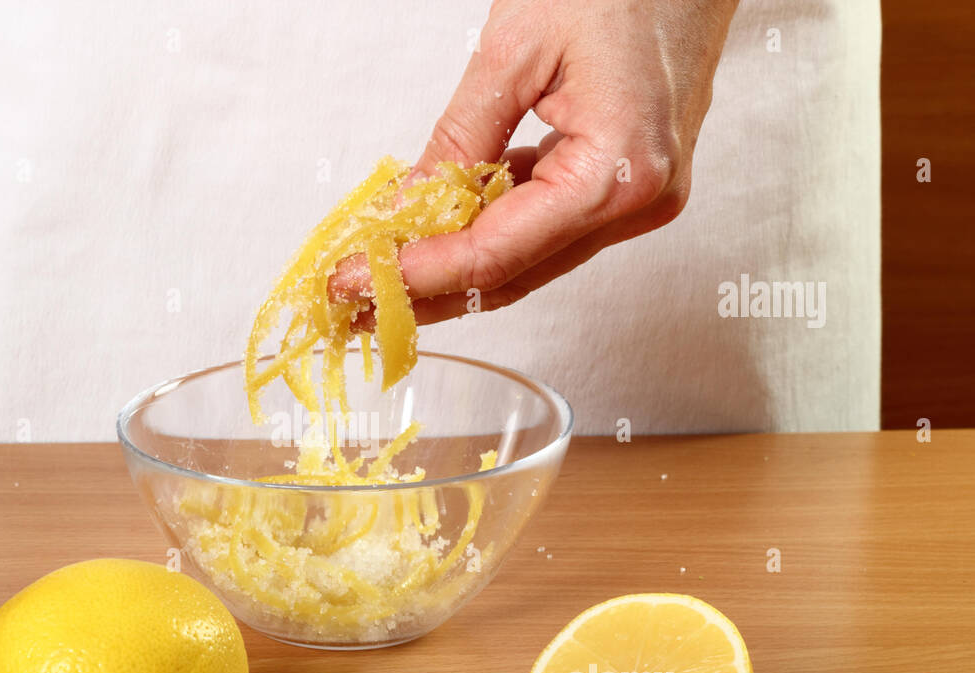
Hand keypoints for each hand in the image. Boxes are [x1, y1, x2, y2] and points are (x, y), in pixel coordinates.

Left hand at [334, 0, 737, 327]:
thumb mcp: (515, 50)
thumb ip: (458, 140)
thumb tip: (403, 211)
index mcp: (620, 172)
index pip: (498, 253)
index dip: (418, 273)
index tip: (353, 281)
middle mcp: (637, 202)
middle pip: (512, 274)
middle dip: (427, 291)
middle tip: (354, 303)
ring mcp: (637, 199)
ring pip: (525, 260)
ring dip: (452, 270)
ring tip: (380, 277)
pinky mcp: (625, 185)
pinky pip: (542, 226)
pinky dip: (486, 232)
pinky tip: (431, 238)